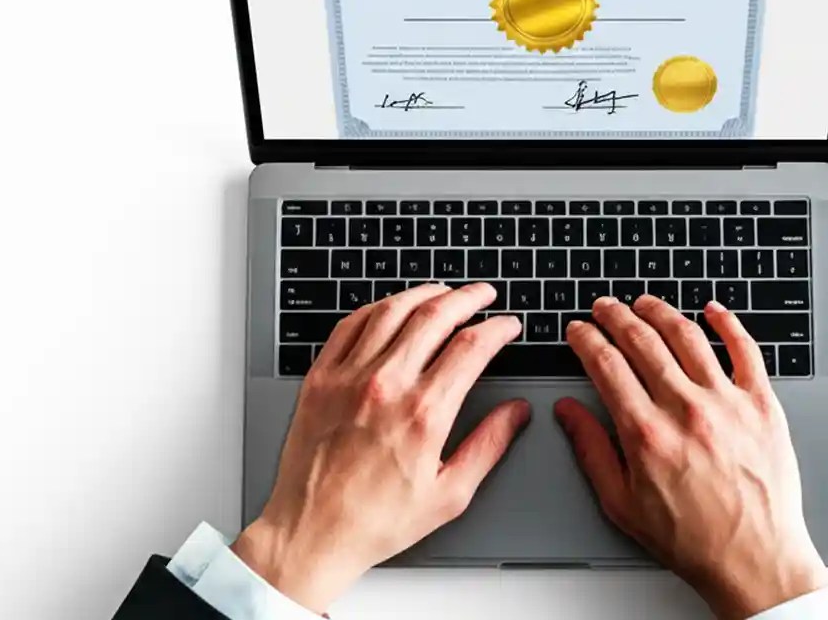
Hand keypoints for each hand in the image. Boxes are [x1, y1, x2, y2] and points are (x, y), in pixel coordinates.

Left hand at [232, 283, 527, 613]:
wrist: (311, 534)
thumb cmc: (377, 521)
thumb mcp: (449, 494)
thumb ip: (488, 446)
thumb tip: (516, 414)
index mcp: (424, 414)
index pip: (472, 346)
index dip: (498, 327)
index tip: (508, 324)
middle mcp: (386, 386)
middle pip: (435, 316)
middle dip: (467, 298)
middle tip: (482, 294)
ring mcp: (348, 377)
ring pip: (392, 311)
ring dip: (424, 294)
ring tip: (442, 292)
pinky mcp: (320, 379)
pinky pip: (350, 325)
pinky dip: (376, 308)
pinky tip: (390, 309)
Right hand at [557, 296, 827, 619]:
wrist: (753, 559)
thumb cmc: (691, 539)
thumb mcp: (622, 503)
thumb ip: (591, 450)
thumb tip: (567, 413)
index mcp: (645, 432)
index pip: (605, 364)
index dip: (586, 339)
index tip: (579, 330)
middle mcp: (685, 409)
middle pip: (642, 341)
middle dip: (616, 316)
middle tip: (605, 307)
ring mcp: (727, 402)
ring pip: (688, 335)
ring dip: (661, 312)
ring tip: (645, 304)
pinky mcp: (762, 404)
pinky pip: (746, 349)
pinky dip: (729, 323)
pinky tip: (714, 310)